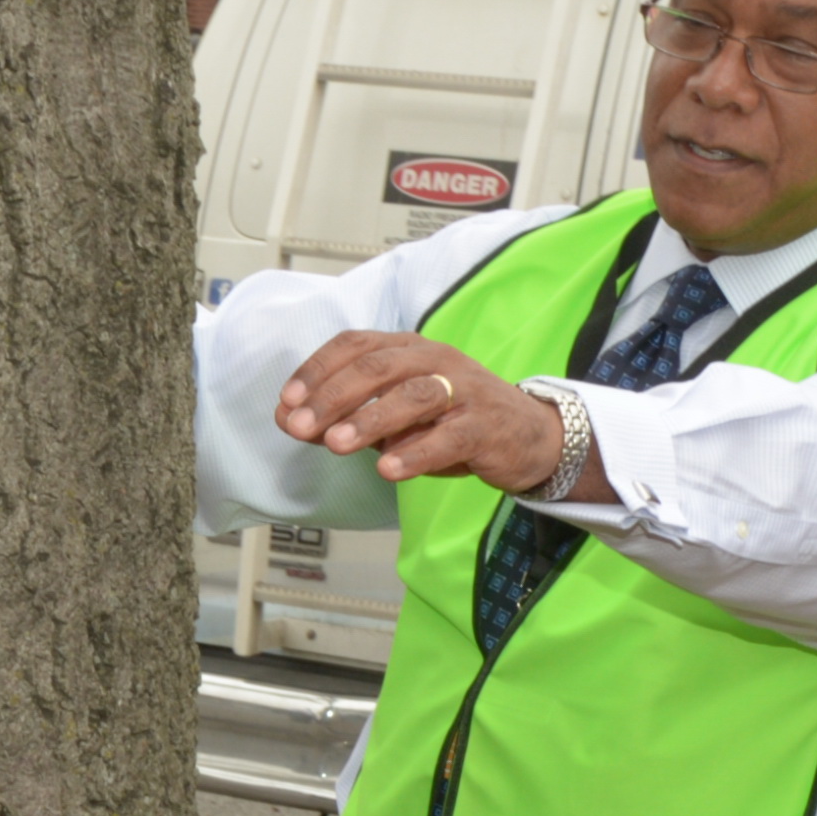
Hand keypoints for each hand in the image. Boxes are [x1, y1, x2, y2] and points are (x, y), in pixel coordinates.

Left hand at [273, 334, 572, 491]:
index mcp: (408, 348)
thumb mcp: (392, 418)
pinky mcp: (486, 426)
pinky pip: (448, 437)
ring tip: (336, 444)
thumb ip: (344, 416)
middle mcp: (435, 359)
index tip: (288, 401)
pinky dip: (416, 452)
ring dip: (370, 419)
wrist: (528, 437)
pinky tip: (388, 470)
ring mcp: (463, 390)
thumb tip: (288, 420)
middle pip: (378, 367)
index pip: (356, 344)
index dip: (318, 369)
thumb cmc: (450, 422)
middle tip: (302, 426)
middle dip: (334, 396)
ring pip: (413, 395)